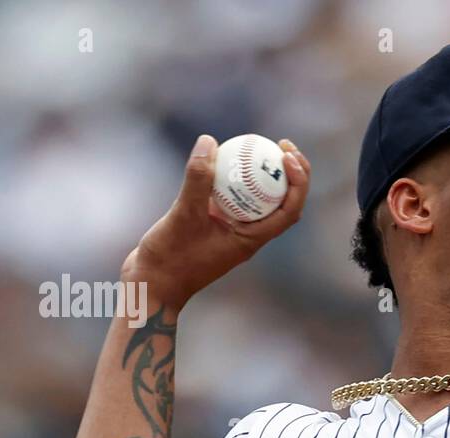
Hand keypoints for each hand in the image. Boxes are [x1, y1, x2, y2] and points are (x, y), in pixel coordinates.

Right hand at [121, 134, 311, 308]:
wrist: (152, 284)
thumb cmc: (171, 258)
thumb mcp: (184, 215)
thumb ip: (198, 180)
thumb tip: (210, 142)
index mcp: (251, 240)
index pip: (289, 210)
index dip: (297, 182)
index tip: (288, 155)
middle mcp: (247, 235)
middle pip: (282, 202)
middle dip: (291, 174)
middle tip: (283, 144)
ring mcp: (231, 231)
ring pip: (257, 200)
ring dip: (264, 174)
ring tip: (259, 146)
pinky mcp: (214, 225)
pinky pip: (232, 198)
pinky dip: (233, 179)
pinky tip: (222, 158)